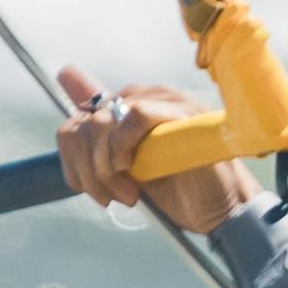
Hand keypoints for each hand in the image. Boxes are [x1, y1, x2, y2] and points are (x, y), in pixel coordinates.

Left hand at [54, 68, 245, 236]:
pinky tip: (132, 168)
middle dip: (89, 169)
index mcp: (132, 107)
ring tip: (128, 192)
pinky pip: (136, 114)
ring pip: (105, 119)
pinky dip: (124, 146)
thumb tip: (65, 76)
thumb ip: (96, 137)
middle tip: (113, 196)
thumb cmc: (178, 192)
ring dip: (106, 165)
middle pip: (86, 121)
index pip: (79, 119)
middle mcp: (148, 97)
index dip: (75, 160)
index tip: (93, 190)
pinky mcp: (182, 113)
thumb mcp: (126, 171)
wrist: (222, 211)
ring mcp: (167, 101)